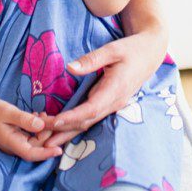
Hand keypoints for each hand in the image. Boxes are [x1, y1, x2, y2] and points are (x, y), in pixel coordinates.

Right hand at [0, 92, 62, 162]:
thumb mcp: (8, 112)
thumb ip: (25, 120)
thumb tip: (42, 126)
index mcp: (11, 143)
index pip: (32, 154)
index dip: (47, 153)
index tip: (60, 151)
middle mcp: (14, 146)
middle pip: (36, 146)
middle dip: (47, 134)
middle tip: (51, 117)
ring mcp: (14, 141)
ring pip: (34, 140)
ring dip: (42, 129)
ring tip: (43, 113)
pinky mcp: (14, 136)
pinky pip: (29, 135)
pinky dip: (35, 127)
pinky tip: (36, 114)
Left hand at [29, 29, 168, 148]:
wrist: (151, 53)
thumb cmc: (132, 49)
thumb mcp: (112, 49)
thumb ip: (91, 60)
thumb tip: (70, 68)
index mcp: (115, 90)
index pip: (90, 109)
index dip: (71, 117)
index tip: (53, 122)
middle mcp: (114, 102)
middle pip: (86, 121)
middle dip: (63, 130)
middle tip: (41, 137)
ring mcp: (113, 105)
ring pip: (88, 122)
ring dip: (68, 132)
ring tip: (47, 141)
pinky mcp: (110, 104)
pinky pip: (91, 117)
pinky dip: (76, 124)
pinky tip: (62, 130)